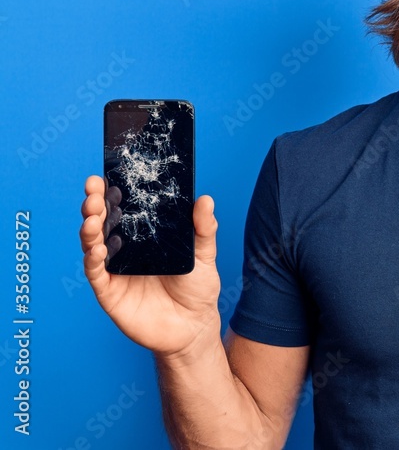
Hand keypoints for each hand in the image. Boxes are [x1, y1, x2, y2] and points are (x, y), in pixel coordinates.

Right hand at [79, 175, 222, 357]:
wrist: (195, 326)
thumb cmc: (197, 288)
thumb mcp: (205, 255)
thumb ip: (204, 229)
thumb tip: (205, 199)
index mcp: (144, 236)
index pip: (123, 209)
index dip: (111, 192)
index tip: (105, 175)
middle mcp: (125, 250)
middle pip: (103, 222)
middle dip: (95, 204)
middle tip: (94, 190)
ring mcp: (115, 270)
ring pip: (93, 244)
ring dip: (89, 228)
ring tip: (92, 215)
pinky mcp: (110, 292)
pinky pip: (96, 273)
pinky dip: (93, 258)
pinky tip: (96, 247)